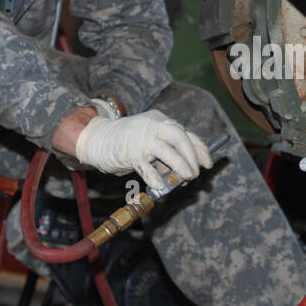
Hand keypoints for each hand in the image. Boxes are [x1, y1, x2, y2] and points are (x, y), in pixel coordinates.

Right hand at [72, 108, 212, 188]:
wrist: (98, 140)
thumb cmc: (127, 144)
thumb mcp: (149, 144)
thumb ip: (165, 156)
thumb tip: (183, 176)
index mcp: (160, 120)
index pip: (186, 133)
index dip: (200, 149)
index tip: (208, 164)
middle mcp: (153, 125)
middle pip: (180, 137)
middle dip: (192, 157)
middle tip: (195, 173)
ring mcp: (141, 137)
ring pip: (166, 150)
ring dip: (180, 165)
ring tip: (187, 178)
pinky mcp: (130, 151)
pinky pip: (146, 167)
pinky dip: (155, 177)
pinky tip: (160, 185)